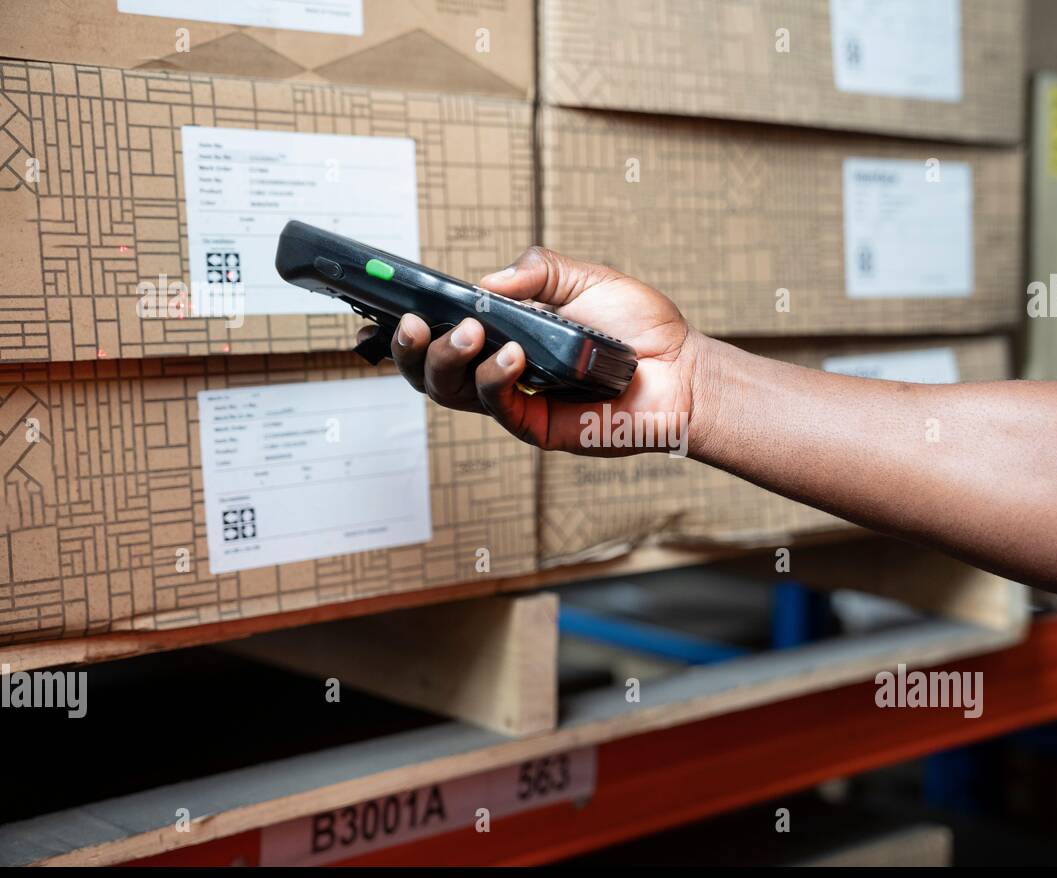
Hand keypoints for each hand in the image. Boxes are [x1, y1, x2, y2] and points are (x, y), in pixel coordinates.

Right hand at [362, 246, 710, 455]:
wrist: (683, 371)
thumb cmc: (639, 328)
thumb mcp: (584, 278)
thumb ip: (535, 270)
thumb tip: (483, 282)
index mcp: (502, 334)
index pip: (438, 333)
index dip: (400, 326)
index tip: (373, 309)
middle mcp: (500, 370)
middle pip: (430, 370)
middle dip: (410, 348)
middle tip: (414, 322)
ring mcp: (516, 402)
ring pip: (453, 393)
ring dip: (450, 360)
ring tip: (470, 332)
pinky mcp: (537, 427)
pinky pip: (498, 408)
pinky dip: (495, 379)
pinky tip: (511, 355)